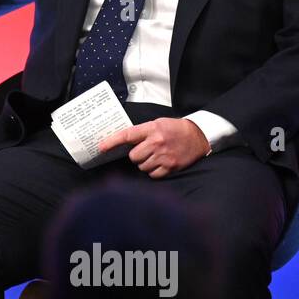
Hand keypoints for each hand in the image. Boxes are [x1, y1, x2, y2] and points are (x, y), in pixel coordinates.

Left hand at [96, 117, 210, 178]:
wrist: (198, 136)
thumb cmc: (175, 129)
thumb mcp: (157, 124)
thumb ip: (141, 133)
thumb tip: (122, 143)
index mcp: (152, 129)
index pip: (127, 135)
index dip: (112, 142)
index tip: (101, 147)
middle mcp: (157, 142)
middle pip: (133, 156)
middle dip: (136, 155)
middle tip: (145, 150)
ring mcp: (164, 156)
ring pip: (142, 166)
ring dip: (145, 163)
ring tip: (156, 155)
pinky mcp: (170, 166)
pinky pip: (152, 174)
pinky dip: (154, 171)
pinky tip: (161, 163)